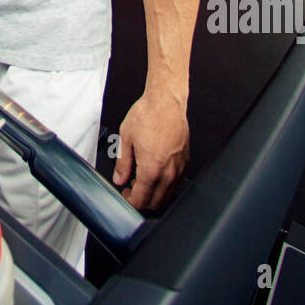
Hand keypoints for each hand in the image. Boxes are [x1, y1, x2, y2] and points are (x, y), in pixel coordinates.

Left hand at [112, 91, 189, 211]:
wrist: (166, 102)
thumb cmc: (148, 115)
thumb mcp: (126, 139)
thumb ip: (122, 164)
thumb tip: (119, 178)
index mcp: (151, 169)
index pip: (141, 200)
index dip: (130, 201)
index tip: (125, 194)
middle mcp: (168, 172)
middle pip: (156, 202)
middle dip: (142, 200)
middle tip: (131, 188)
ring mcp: (179, 168)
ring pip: (167, 195)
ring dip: (154, 193)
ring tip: (142, 178)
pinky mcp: (185, 161)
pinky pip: (176, 182)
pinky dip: (165, 184)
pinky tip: (156, 172)